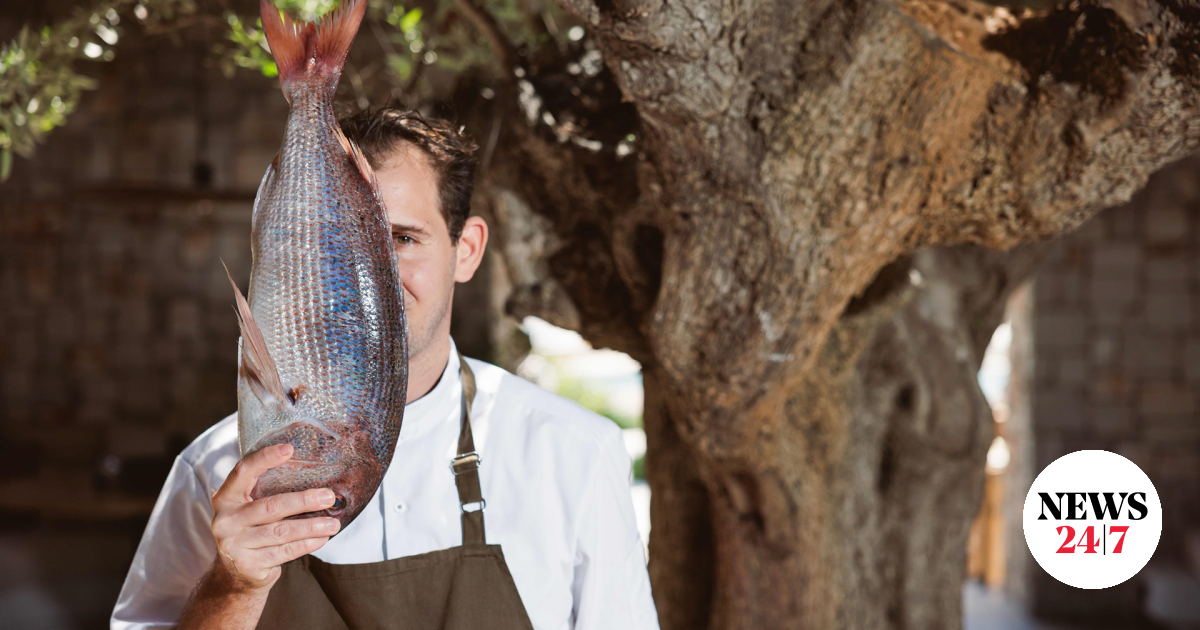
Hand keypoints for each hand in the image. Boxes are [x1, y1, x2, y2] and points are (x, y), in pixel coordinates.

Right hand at [208, 443, 340, 591]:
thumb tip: (313, 473)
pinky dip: (306, 544)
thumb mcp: (249, 508)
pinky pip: (284, 552)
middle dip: (304, 501)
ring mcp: (234, 544)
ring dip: (311, 526)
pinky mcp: (248, 565)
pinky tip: (322, 539)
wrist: (236, 574)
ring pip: (281, 532)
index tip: (289, 448)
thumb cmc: (251, 530)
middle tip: (328, 497)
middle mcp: (225, 520)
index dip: (265, 458)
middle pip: (270, 506)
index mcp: (225, 498)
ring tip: (334, 524)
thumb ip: (266, 491)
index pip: (243, 471)